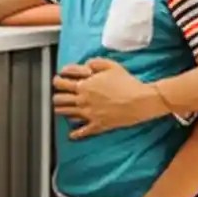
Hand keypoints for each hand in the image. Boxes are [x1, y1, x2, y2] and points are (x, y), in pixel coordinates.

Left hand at [51, 58, 166, 139]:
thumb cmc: (127, 82)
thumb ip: (94, 62)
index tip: (58, 80)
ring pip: (65, 114)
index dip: (57, 80)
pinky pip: (81, 132)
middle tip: (59, 94)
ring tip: (62, 109)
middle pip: (59, 99)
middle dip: (57, 95)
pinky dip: (74, 133)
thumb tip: (84, 65)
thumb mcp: (111, 65)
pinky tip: (72, 134)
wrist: (140, 101)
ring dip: (61, 111)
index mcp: (85, 85)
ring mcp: (89, 114)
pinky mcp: (97, 125)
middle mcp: (83, 100)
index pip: (60, 82)